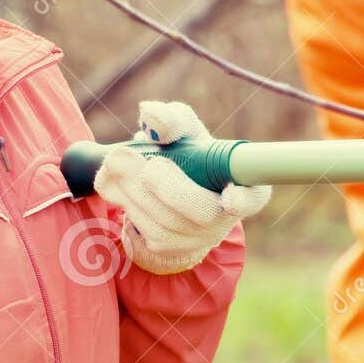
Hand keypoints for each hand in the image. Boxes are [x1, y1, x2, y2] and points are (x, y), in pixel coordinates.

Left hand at [93, 99, 271, 274]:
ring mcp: (197, 239)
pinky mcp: (168, 247)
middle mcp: (225, 219)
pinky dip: (123, 201)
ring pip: (165, 223)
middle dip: (166, 185)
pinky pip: (144, 229)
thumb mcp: (185, 133)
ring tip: (115, 160)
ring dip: (134, 189)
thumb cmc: (188, 156)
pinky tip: (110, 178)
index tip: (229, 196)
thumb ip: (173, 120)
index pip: (254, 198)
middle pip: (201, 213)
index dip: (244, 199)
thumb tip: (151, 115)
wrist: (168, 189)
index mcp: (244, 187)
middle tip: (135, 156)